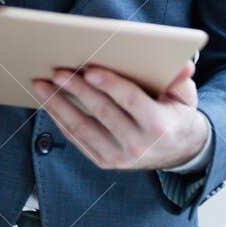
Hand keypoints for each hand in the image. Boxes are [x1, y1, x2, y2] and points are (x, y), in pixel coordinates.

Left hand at [31, 60, 207, 170]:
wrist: (178, 152)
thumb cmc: (176, 114)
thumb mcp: (185, 97)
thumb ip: (181, 80)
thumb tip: (185, 64)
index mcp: (159, 125)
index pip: (131, 101)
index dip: (110, 85)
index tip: (89, 70)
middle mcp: (138, 144)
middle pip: (101, 112)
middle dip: (76, 90)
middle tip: (57, 71)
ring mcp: (119, 157)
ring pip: (82, 128)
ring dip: (58, 105)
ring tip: (41, 85)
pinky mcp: (105, 162)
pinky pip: (77, 139)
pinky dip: (60, 120)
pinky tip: (48, 103)